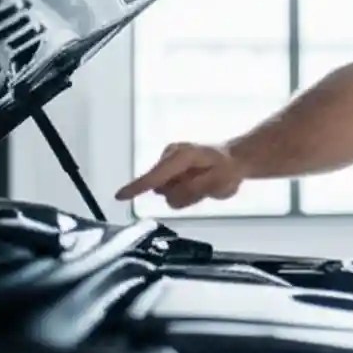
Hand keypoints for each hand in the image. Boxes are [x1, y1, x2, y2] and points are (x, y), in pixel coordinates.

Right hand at [115, 142, 245, 208]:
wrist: (233, 161)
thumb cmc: (228, 171)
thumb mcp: (219, 183)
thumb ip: (195, 189)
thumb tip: (171, 194)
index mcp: (182, 156)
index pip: (156, 175)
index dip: (138, 187)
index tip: (119, 196)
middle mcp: (170, 155)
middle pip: (163, 189)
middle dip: (181, 195)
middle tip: (205, 187)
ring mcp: (167, 161)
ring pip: (166, 193)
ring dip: (184, 195)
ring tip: (202, 185)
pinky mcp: (167, 169)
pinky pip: (169, 191)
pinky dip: (183, 193)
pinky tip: (196, 184)